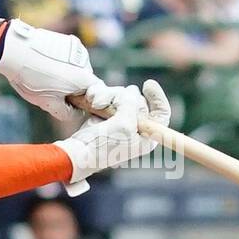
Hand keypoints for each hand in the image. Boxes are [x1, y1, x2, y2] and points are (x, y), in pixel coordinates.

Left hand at [0, 19, 114, 120]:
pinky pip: (69, 57)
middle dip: (72, 89)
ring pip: (76, 69)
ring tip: (44, 75)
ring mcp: (76, 49)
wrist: (14, 49)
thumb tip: (74, 113)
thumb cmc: (31, 77)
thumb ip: (66, 113)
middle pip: (85, 81)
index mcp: (84, 79)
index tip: (72, 105)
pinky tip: (44, 64)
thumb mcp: (47, 103)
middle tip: (52, 91)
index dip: (86, 103)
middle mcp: (85, 62)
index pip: (96, 95)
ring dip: (66, 75)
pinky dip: (61, 62)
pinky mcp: (67, 40)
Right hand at [55, 80, 171, 183]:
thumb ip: (132, 104)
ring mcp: (121, 122)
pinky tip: (93, 100)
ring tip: (98, 103)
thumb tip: (132, 91)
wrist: (76, 154)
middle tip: (111, 104)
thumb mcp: (124, 124)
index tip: (147, 84)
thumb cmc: (102, 146)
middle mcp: (137, 129)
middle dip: (124, 97)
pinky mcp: (107, 117)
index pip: (162, 112)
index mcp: (148, 136)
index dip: (157, 97)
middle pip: (140, 101)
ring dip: (110, 96)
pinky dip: (102, 97)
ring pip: (123, 97)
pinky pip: (110, 98)